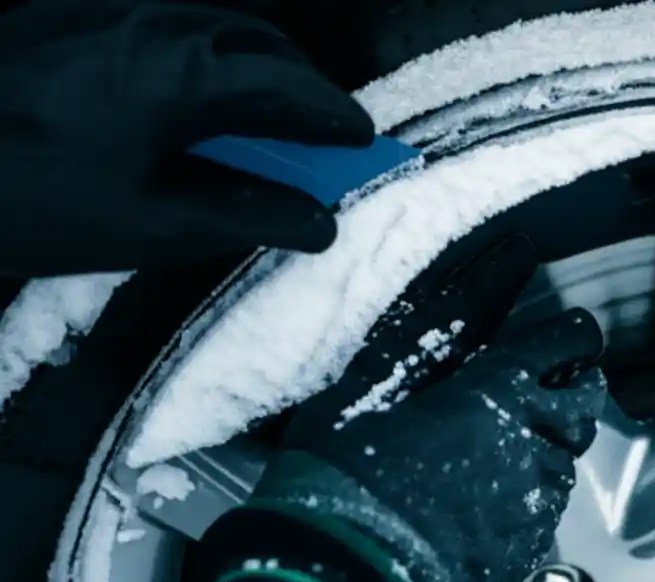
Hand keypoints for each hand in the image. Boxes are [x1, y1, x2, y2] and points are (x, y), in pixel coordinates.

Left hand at [0, 2, 372, 275]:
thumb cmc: (30, 198)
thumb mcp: (151, 227)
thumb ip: (247, 218)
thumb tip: (318, 224)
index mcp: (190, 74)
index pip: (294, 90)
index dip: (335, 120)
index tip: (361, 144)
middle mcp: (160, 25)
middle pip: (260, 46)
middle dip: (299, 90)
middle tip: (315, 141)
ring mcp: (111, 12)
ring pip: (212, 30)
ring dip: (251, 72)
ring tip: (256, 127)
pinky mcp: (69, 17)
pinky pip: (163, 29)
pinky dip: (199, 62)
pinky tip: (182, 106)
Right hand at [256, 236, 607, 581]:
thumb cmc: (343, 481)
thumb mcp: (365, 387)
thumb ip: (417, 341)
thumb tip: (450, 298)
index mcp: (500, 388)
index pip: (568, 341)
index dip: (572, 334)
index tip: (570, 333)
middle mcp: (535, 439)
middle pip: (585, 400)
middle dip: (573, 387)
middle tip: (549, 385)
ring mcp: (538, 498)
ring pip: (567, 456)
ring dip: (548, 444)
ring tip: (505, 450)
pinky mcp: (528, 548)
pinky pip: (547, 509)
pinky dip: (530, 496)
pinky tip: (491, 502)